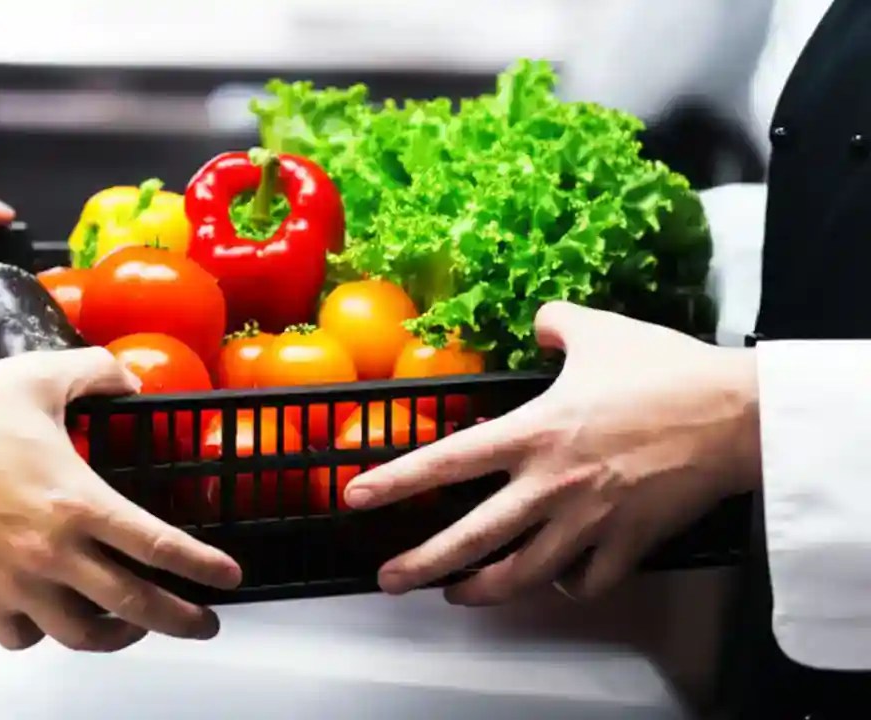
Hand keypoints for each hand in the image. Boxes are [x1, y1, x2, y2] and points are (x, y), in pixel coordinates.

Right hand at [0, 346, 241, 650]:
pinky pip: (23, 637)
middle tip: (205, 623)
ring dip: (117, 636)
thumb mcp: (37, 376)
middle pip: (134, 606)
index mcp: (76, 501)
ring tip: (134, 627)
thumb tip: (130, 379)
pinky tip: (55, 617)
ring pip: (81, 635)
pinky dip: (45, 635)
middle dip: (180, 620)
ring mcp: (14, 582)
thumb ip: (95, 372)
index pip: (158, 546)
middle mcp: (51, 552)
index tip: (228, 578)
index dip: (202, 567)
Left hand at [343, 302, 760, 603]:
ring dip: (483, 591)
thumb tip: (539, 321)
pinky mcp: (628, 544)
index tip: (355, 498)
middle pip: (471, 538)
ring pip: (522, 575)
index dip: (396, 481)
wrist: (736, 414)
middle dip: (422, 564)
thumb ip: (556, 322)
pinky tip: (558, 579)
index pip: (447, 461)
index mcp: (533, 432)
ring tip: (456, 596)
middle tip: (389, 579)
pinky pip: (587, 581)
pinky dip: (569, 585)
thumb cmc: (666, 370)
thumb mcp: (599, 328)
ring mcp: (588, 522)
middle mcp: (550, 485)